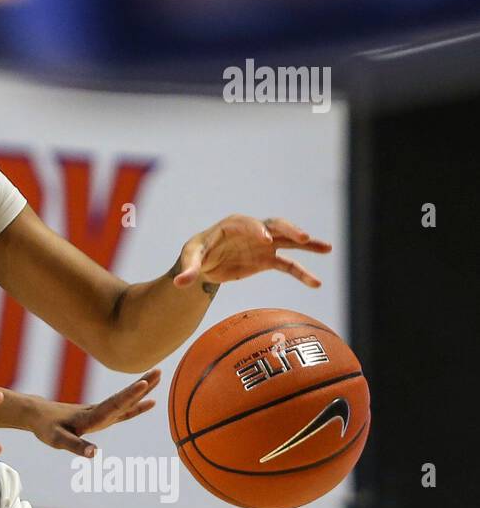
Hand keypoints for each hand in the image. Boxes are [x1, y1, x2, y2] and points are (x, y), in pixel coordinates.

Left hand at [23, 369, 159, 457]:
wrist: (37, 414)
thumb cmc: (46, 428)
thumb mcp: (58, 440)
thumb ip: (76, 446)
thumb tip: (94, 454)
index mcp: (91, 416)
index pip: (114, 405)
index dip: (129, 396)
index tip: (144, 384)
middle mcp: (99, 410)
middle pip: (124, 397)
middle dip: (142, 385)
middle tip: (160, 371)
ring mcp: (100, 411)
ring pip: (125, 399)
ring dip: (142, 388)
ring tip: (159, 376)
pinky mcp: (100, 413)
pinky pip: (123, 407)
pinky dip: (136, 403)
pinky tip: (150, 401)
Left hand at [175, 215, 331, 288]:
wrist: (205, 262)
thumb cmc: (196, 253)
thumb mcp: (190, 257)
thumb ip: (188, 269)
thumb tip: (179, 284)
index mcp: (232, 225)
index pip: (246, 223)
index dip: (256, 229)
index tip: (265, 239)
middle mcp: (253, 231)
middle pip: (275, 225)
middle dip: (288, 229)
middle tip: (303, 237)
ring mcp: (264, 244)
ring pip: (289, 241)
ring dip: (307, 244)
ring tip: (327, 248)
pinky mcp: (268, 260)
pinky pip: (288, 265)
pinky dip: (301, 273)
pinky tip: (315, 283)